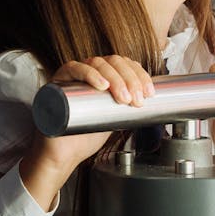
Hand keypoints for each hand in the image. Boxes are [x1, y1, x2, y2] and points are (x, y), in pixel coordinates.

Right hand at [19, 56, 153, 208]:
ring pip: (97, 63)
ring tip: (123, 98)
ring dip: (115, 78)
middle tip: (137, 100)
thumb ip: (130, 106)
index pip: (125, 64)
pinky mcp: (58, 81)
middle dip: (130, 79)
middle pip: (114, 62)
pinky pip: (73, 68)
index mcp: (103, 76)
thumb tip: (156, 104)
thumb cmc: (87, 134)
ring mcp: (73, 74)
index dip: (140, 75)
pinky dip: (89, 74)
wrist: (65, 153)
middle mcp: (89, 71)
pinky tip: (102, 86)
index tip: (150, 93)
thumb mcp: (116, 116)